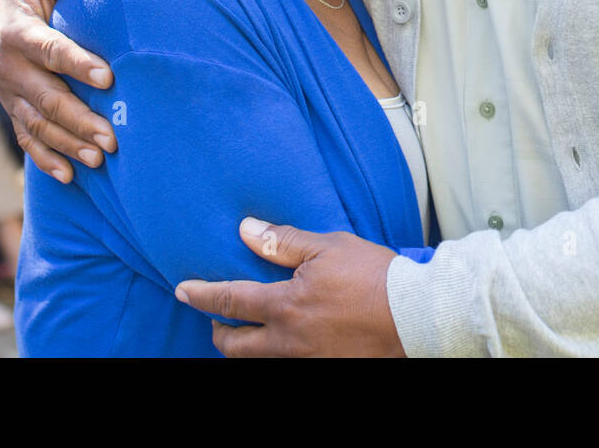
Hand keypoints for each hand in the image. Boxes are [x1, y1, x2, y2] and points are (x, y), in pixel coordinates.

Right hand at [0, 0, 115, 183]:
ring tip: (100, 159)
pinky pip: (27, 138)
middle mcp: (9, 68)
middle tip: (112, 137)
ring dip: (69, 144)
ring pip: (38, 124)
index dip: (78, 64)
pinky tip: (70, 175)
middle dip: (79, 119)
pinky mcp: (13, 109)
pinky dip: (46, 159)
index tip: (109, 78)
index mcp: (18, 32)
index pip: (50, 50)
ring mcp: (9, 93)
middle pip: (46, 97)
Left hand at [174, 218, 403, 356]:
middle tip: (214, 319)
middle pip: (235, 346)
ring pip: (260, 361)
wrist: (415, 316)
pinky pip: (289, 365)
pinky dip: (276, 355)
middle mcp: (289, 341)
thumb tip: (245, 230)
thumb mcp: (327, 247)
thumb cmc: (374, 276)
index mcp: (286, 306)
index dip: (201, 295)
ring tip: (247, 331)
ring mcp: (308, 360)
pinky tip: (286, 341)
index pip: (229, 301)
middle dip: (218, 333)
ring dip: (246, 347)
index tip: (182, 290)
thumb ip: (282, 241)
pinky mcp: (327, 368)